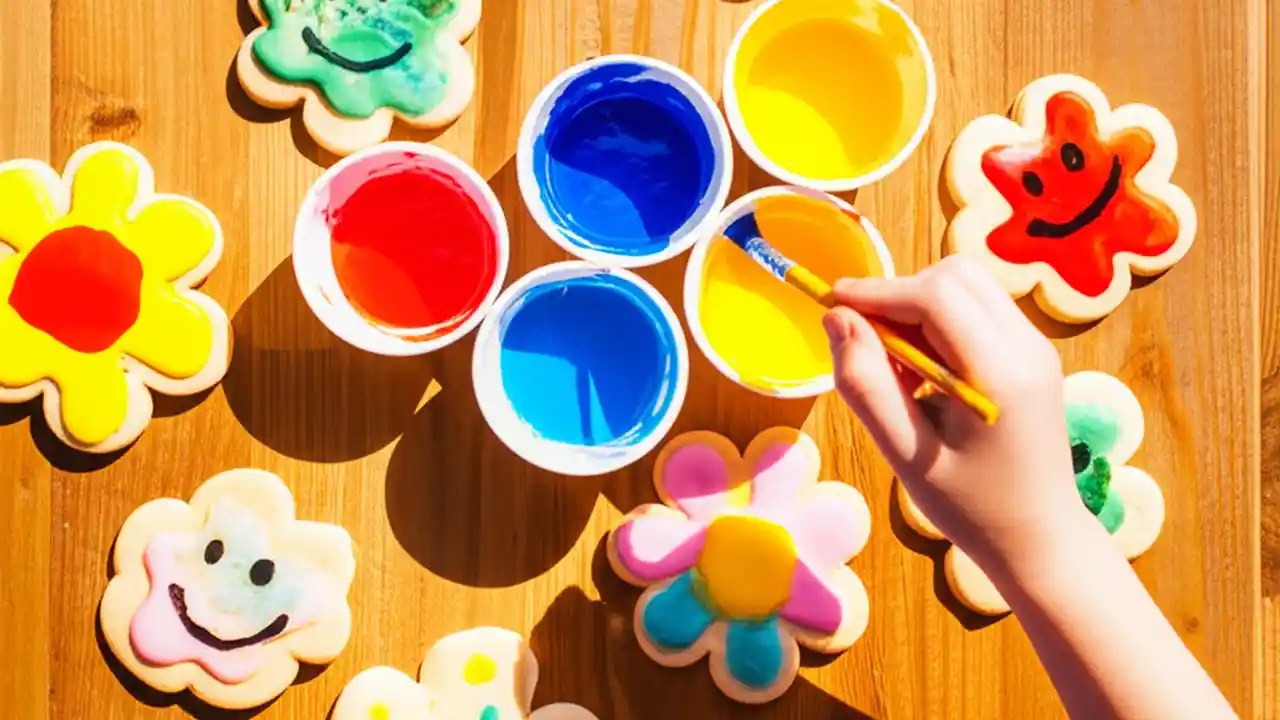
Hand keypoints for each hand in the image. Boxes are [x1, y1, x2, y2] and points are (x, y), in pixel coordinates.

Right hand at [823, 256, 1089, 568]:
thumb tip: (837, 319)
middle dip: (899, 295)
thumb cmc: (970, 507)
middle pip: (954, 276)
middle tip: (865, 341)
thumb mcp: (905, 454)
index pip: (935, 296)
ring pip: (967, 285)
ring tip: (896, 364)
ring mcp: (1036, 346)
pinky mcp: (1032, 352)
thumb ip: (866, 385)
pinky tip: (924, 370)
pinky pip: (978, 308)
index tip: (832, 305)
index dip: (877, 291)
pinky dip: (940, 321)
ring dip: (919, 306)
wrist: (1039, 538)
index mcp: (1000, 374)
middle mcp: (1027, 346)